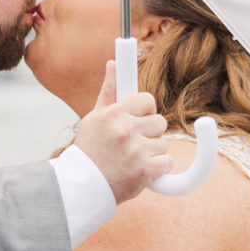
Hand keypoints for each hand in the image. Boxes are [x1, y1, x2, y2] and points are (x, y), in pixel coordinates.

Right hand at [73, 61, 170, 203]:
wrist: (82, 187)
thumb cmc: (89, 151)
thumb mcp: (94, 118)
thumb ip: (109, 92)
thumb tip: (113, 63)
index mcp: (113, 114)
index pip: (147, 100)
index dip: (145, 112)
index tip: (140, 119)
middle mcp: (124, 129)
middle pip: (159, 122)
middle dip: (150, 133)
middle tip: (133, 144)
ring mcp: (136, 150)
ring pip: (163, 144)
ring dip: (152, 152)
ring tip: (131, 160)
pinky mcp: (145, 170)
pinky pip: (167, 162)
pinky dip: (158, 169)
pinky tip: (140, 171)